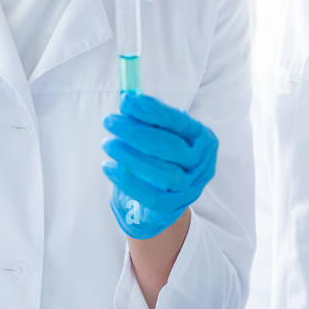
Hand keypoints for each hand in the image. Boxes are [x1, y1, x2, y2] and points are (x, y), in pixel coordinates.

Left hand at [101, 91, 217, 239]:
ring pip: (164, 173)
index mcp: (201, 137)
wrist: (165, 196)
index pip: (177, 121)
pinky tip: (109, 167)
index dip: (151, 110)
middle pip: (171, 147)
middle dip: (137, 133)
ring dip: (131, 157)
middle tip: (109, 121)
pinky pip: (151, 196)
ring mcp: (190, 187)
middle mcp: (201, 163)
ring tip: (107, 143)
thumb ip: (147, 120)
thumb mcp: (160, 134)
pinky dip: (128, 181)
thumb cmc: (161, 156)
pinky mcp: (174, 207)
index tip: (125, 100)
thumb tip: (126, 100)